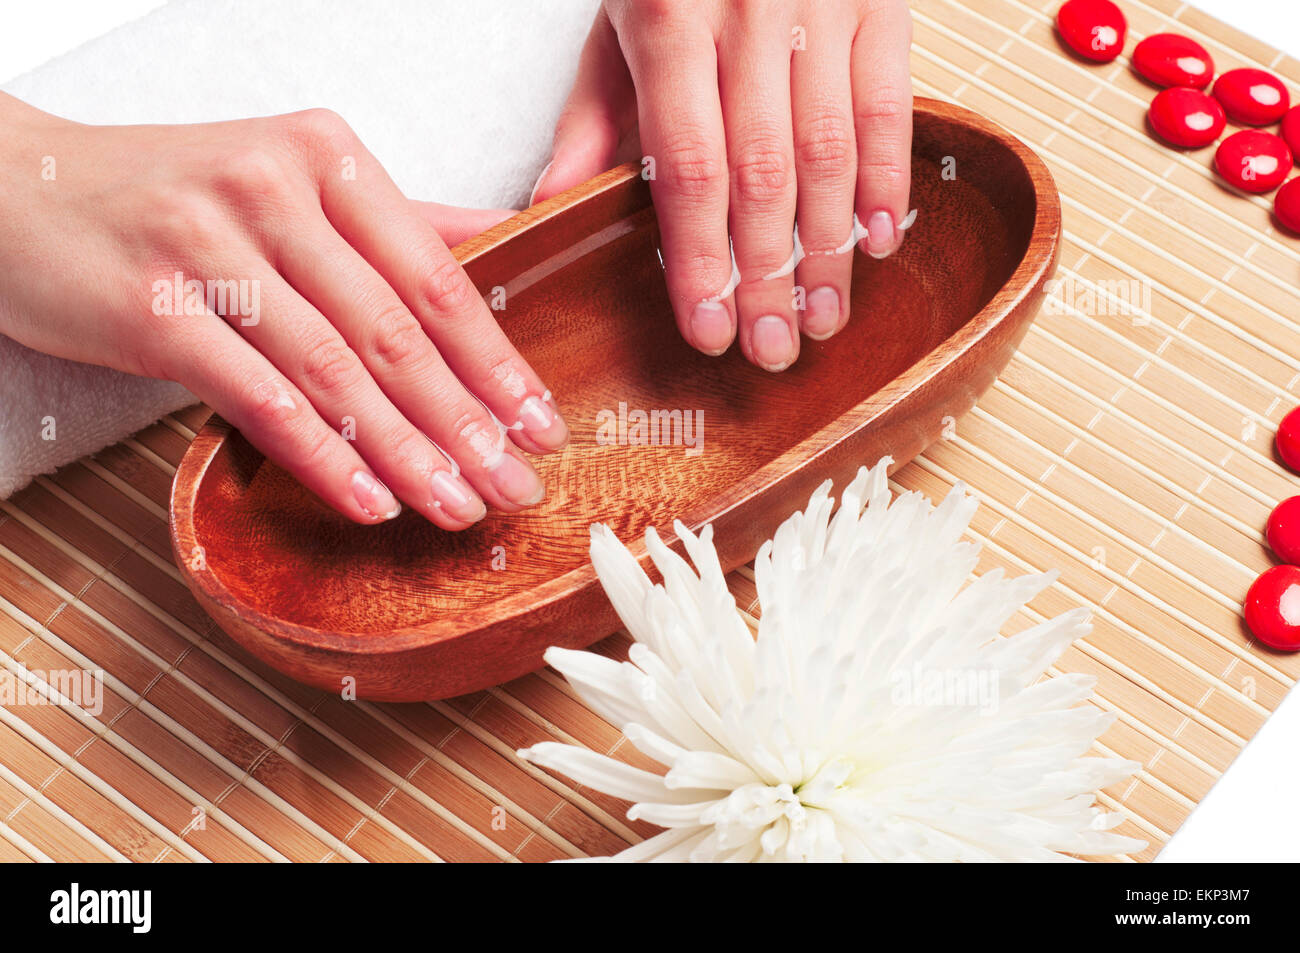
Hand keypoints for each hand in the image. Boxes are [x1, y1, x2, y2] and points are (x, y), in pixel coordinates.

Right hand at [0, 94, 567, 527]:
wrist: (18, 189)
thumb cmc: (169, 194)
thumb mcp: (289, 180)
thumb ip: (394, 218)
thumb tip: (500, 241)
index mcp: (326, 158)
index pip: (435, 275)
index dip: (496, 359)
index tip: (542, 422)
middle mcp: (273, 190)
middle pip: (394, 330)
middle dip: (467, 421)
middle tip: (518, 485)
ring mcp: (208, 245)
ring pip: (333, 369)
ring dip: (406, 451)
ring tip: (458, 508)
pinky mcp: (151, 308)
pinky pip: (257, 397)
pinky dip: (321, 455)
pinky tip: (370, 501)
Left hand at [531, 0, 912, 370]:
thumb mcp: (617, 16)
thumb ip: (595, 111)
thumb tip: (555, 206)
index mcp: (667, 16)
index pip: (688, 165)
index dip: (700, 258)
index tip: (707, 328)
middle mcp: (747, 9)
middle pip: (763, 173)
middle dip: (768, 274)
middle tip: (773, 348)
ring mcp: (821, 3)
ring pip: (830, 150)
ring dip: (829, 248)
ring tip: (824, 317)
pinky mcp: (879, 0)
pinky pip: (888, 104)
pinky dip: (887, 179)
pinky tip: (877, 241)